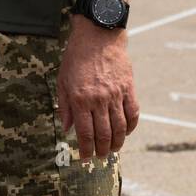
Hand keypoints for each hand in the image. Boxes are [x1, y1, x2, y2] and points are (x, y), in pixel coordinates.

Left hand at [57, 17, 139, 158]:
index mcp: (80, 99)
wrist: (98, 36)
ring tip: (113, 150)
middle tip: (100, 158)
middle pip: (104, 134)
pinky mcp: (129, 89)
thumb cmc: (75, 57)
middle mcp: (98, 100)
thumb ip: (65, 106)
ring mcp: (116, 95)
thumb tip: (67, 128)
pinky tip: (126, 133)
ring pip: (120, 127)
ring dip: (117, 143)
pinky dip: (130, 127)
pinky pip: (133, 114)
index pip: (85, 132)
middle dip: (102, 150)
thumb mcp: (62, 80)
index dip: (86, 149)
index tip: (85, 158)